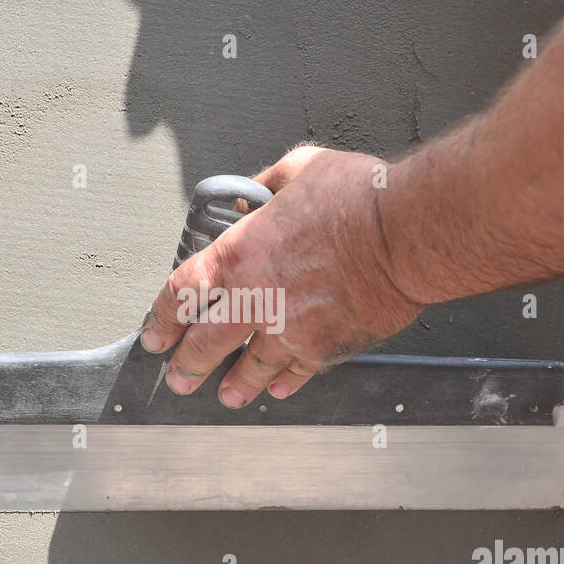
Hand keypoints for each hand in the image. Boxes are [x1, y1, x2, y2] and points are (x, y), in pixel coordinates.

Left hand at [140, 145, 424, 407]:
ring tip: (227, 394)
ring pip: (251, 367)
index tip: (156, 334)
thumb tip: (254, 194)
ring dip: (235, 383)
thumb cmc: (359, 197)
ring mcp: (291, 329)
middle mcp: (258, 297)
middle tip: (179, 377)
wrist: (406, 233)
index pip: (182, 293)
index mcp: (241, 252)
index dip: (163, 318)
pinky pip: (298, 372)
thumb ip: (267, 185)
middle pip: (206, 343)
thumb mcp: (300, 169)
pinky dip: (285, 382)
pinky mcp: (326, 348)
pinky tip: (278, 388)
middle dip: (187, 365)